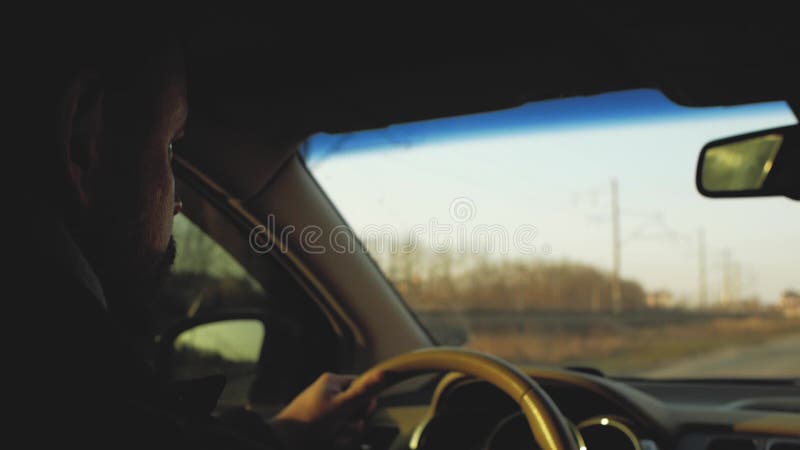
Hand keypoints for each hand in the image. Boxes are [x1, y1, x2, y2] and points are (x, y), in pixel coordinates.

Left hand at [269, 371, 385, 449]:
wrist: (285, 443)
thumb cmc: (309, 421)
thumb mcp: (340, 406)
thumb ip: (363, 392)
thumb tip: (383, 373)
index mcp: (333, 383)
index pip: (362, 384)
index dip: (366, 399)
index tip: (362, 409)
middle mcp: (332, 397)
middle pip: (360, 408)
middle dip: (355, 422)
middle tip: (343, 425)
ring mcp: (329, 415)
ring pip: (354, 425)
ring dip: (347, 434)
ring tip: (333, 436)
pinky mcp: (327, 431)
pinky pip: (345, 436)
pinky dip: (340, 441)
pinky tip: (331, 442)